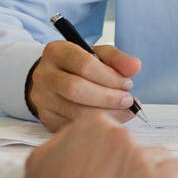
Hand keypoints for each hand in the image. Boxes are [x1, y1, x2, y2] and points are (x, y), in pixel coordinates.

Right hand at [24, 112, 177, 177]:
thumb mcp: (41, 158)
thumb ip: (64, 140)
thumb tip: (75, 138)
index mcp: (93, 123)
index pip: (117, 132)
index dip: (115, 154)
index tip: (110, 171)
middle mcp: (119, 134)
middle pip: (139, 144)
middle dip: (133, 165)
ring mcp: (140, 155)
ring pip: (160, 157)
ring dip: (153, 173)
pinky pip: (177, 171)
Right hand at [27, 39, 142, 130]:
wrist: (53, 80)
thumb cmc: (78, 65)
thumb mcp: (97, 54)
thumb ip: (117, 59)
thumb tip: (135, 67)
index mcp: (56, 52)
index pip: (84, 64)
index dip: (109, 76)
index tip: (127, 83)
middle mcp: (44, 75)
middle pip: (77, 89)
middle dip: (107, 97)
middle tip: (128, 101)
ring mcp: (42, 99)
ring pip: (74, 111)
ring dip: (105, 114)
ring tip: (124, 111)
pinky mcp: (46, 118)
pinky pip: (73, 126)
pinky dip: (95, 125)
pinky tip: (109, 120)